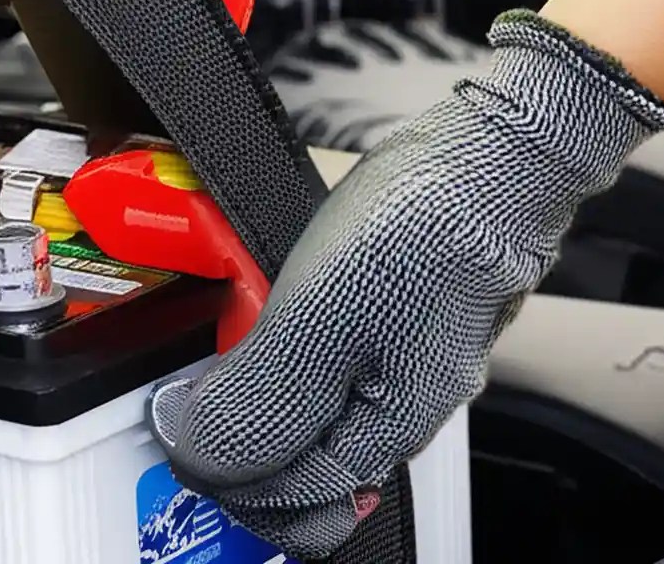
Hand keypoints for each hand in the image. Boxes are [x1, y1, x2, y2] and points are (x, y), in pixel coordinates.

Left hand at [147, 10, 663, 558]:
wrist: (488, 156)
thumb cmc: (421, 230)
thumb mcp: (318, 323)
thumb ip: (259, 402)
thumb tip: (194, 452)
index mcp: (381, 434)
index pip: (287, 507)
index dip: (219, 477)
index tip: (175, 426)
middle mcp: (393, 415)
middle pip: (296, 474)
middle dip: (233, 442)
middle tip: (190, 390)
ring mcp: (394, 370)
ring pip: (304, 421)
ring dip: (249, 397)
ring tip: (216, 353)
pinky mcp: (388, 327)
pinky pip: (318, 368)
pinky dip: (274, 356)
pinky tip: (254, 323)